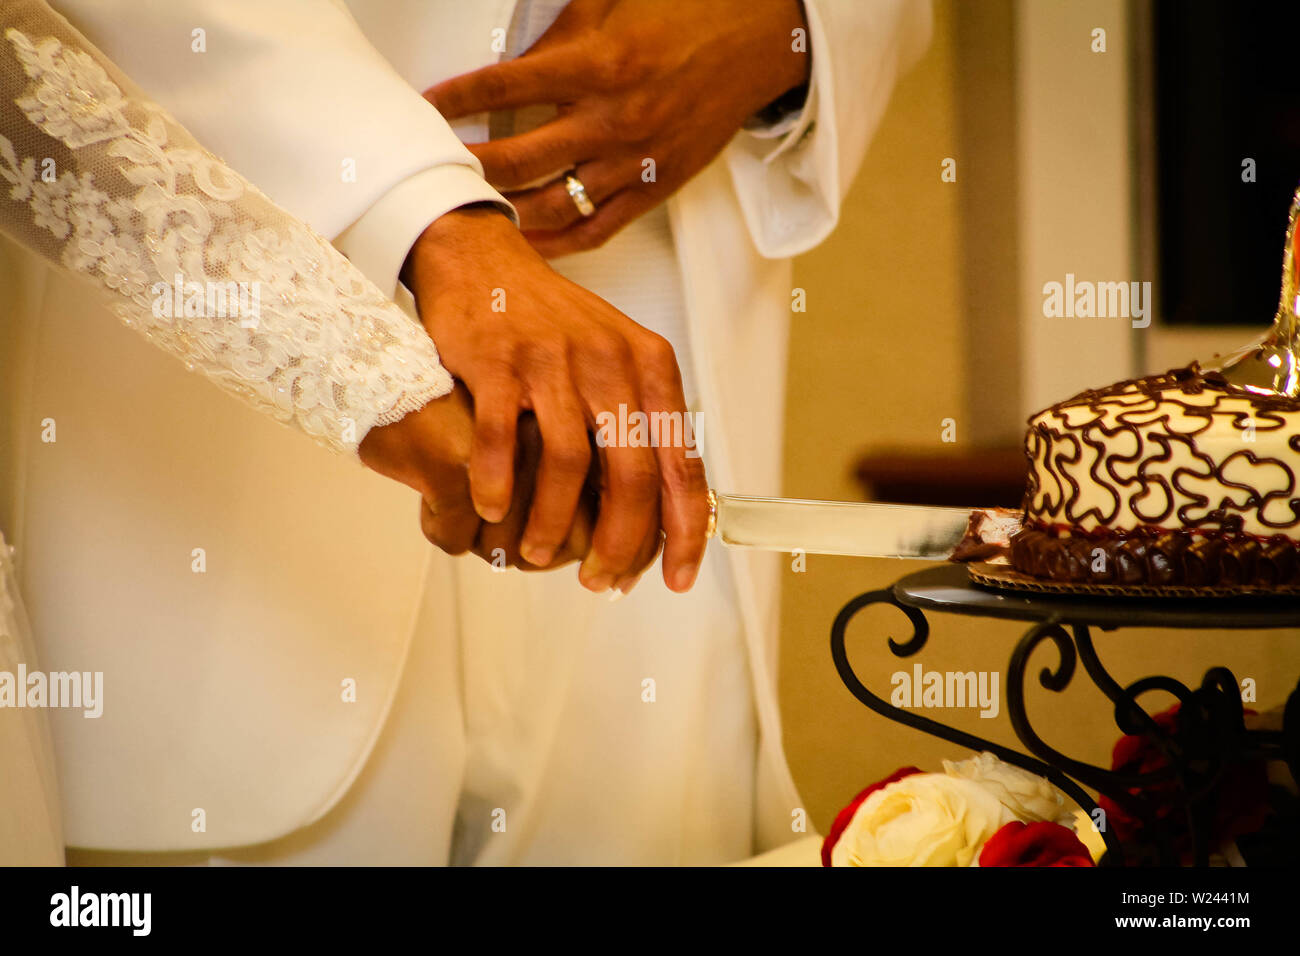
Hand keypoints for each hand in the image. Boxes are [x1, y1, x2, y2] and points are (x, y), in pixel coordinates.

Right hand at [403, 206, 707, 591]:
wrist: (484, 262)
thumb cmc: (553, 326)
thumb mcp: (616, 361)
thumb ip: (642, 424)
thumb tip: (667, 511)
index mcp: (651, 367)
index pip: (681, 464)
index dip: (684, 531)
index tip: (677, 578)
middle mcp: (610, 362)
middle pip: (631, 475)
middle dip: (619, 543)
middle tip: (600, 582)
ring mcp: (552, 361)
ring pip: (567, 465)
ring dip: (551, 523)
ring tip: (537, 555)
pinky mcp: (497, 360)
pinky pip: (499, 440)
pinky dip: (496, 485)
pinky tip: (491, 510)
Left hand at [426, 0, 809, 257]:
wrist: (757, 41)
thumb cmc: (688, 14)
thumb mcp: (611, 4)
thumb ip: (554, 34)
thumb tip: (502, 61)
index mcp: (596, 64)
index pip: (503, 86)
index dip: (455, 100)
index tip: (424, 108)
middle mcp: (612, 119)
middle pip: (516, 159)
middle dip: (465, 166)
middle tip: (433, 168)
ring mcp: (633, 162)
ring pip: (550, 204)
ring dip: (502, 208)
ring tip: (469, 205)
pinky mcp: (655, 188)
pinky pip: (595, 229)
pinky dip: (555, 241)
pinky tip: (524, 238)